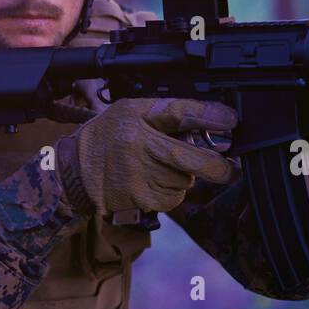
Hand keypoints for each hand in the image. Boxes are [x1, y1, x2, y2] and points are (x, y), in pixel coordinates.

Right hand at [56, 97, 236, 215]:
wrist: (77, 169)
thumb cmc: (108, 136)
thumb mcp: (131, 111)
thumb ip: (165, 115)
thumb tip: (208, 125)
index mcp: (137, 116)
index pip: (179, 114)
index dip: (209, 116)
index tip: (231, 121)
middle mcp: (138, 145)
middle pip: (191, 158)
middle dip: (217, 165)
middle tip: (229, 168)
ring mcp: (139, 174)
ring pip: (185, 180)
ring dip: (185, 176)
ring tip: (162, 166)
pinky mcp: (140, 197)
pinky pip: (174, 196)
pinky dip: (172, 191)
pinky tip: (154, 181)